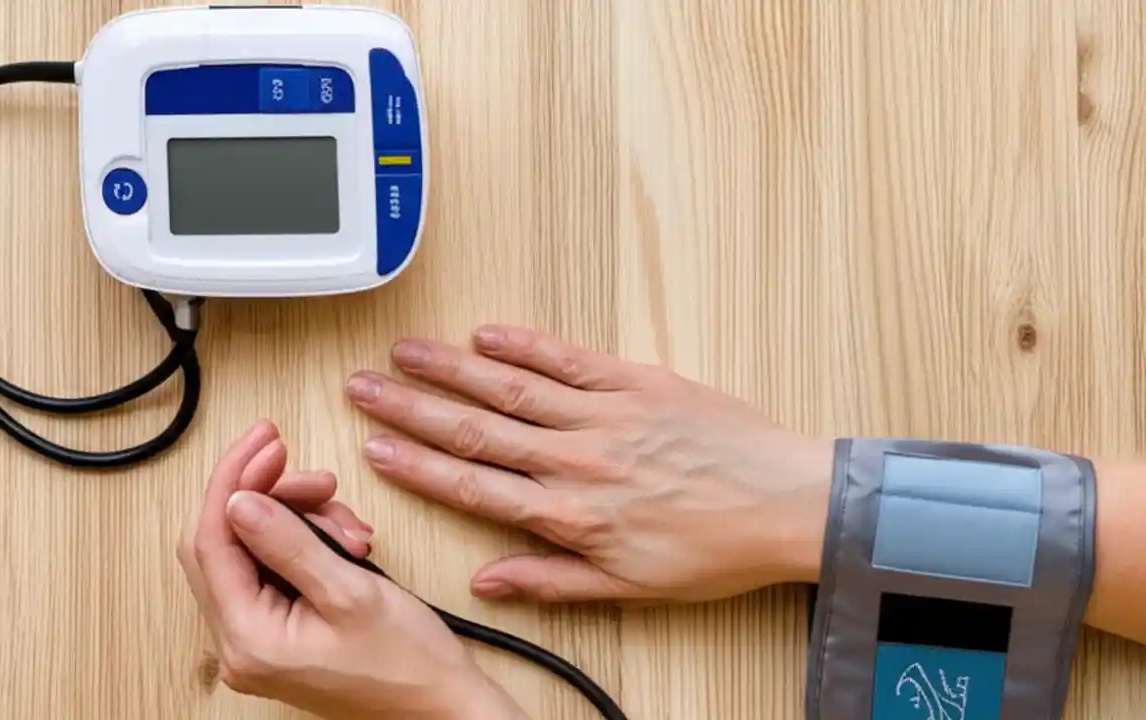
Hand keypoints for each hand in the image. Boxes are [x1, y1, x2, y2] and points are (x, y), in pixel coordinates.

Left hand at [177, 421, 525, 719]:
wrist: (441, 705)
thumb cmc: (408, 663)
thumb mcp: (350, 591)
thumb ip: (288, 543)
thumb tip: (239, 500)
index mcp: (248, 640)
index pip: (212, 541)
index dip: (236, 481)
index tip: (268, 444)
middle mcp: (239, 645)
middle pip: (226, 542)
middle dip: (271, 499)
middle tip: (318, 480)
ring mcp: (257, 642)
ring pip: (253, 551)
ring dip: (298, 521)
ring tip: (349, 525)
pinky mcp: (278, 635)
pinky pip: (274, 571)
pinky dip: (307, 544)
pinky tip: (346, 542)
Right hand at [345, 326, 832, 603]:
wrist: (786, 504)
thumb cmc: (713, 550)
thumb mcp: (628, 587)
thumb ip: (550, 580)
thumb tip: (487, 582)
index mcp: (571, 513)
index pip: (474, 485)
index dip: (417, 465)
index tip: (375, 448)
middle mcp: (576, 459)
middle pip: (476, 429)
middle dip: (412, 407)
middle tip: (364, 386)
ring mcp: (605, 414)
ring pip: (511, 388)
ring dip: (452, 367)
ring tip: (406, 351)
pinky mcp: (638, 381)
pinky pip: (569, 359)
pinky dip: (525, 345)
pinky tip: (487, 333)